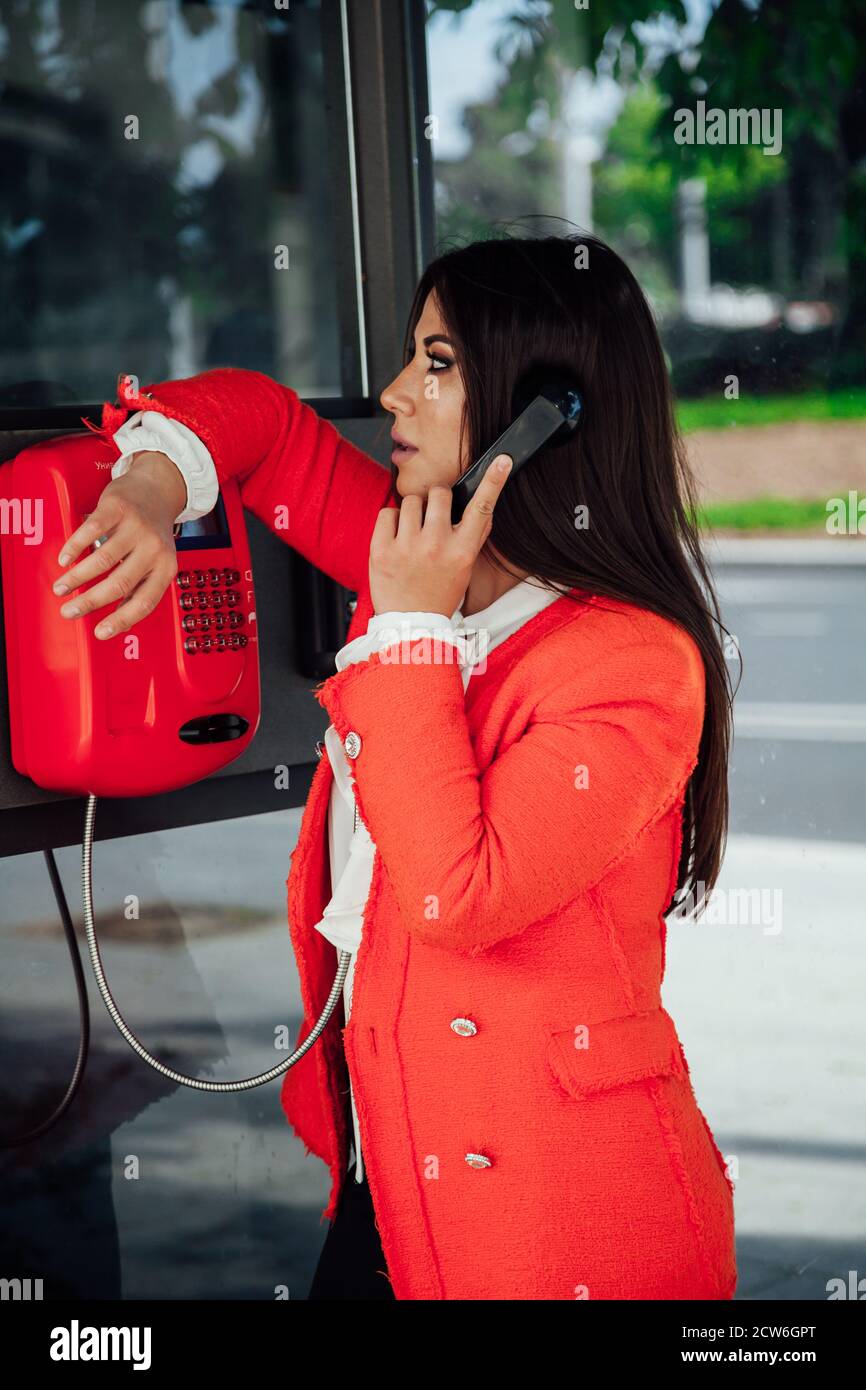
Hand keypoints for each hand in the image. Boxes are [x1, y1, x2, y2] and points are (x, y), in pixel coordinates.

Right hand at [52, 451, 185, 639]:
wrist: (158, 489)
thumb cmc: (153, 532)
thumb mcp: (157, 562)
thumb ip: (141, 587)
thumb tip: (121, 621)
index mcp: (166, 568)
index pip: (144, 602)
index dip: (121, 621)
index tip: (100, 632)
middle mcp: (154, 549)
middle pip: (119, 583)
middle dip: (89, 602)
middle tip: (69, 611)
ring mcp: (136, 527)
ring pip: (102, 559)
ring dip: (77, 577)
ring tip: (61, 587)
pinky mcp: (118, 508)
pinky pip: (91, 530)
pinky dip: (74, 547)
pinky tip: (64, 559)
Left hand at [369, 454, 511, 615]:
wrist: (410, 624)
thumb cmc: (439, 594)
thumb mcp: (464, 568)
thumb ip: (473, 537)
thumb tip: (484, 508)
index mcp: (461, 551)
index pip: (481, 509)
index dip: (493, 481)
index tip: (502, 460)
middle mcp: (436, 546)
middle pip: (439, 493)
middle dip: (436, 501)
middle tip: (432, 520)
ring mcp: (408, 547)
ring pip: (411, 500)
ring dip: (412, 512)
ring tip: (413, 535)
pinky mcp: (382, 549)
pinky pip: (387, 512)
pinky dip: (391, 522)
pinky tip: (396, 540)